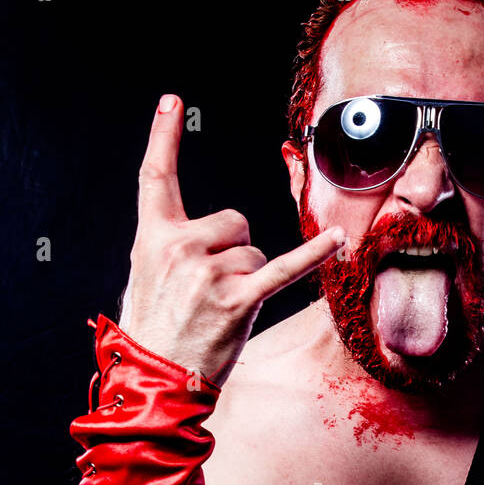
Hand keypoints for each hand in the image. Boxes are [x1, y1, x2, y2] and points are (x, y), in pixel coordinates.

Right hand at [118, 93, 343, 385]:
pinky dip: (313, 256)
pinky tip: (338, 241)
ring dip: (248, 278)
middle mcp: (180, 248)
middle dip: (233, 250)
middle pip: (233, 220)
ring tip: (221, 310)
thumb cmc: (155, 332)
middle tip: (210, 292)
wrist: (155, 381)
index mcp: (152, 239)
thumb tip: (206, 237)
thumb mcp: (145, 279)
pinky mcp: (239, 300)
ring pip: (254, 251)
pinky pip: (283, 269)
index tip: (172, 102)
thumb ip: (170, 247)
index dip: (163, 137)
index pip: (155, 177)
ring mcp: (210, 274)